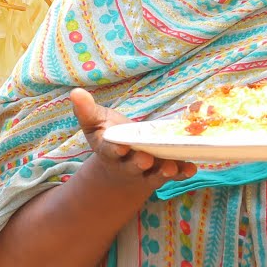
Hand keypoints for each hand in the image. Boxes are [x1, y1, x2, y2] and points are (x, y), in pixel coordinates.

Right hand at [70, 88, 196, 189]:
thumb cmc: (108, 137)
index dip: (115, 149)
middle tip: (145, 158)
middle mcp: (127, 165)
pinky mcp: (163, 172)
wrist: (122, 162)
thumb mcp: (95, 123)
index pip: (110, 151)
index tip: (119, 146)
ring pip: (155, 174)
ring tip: (170, 166)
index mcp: (109, 151)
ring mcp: (147, 171)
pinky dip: (182, 172)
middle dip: (139, 163)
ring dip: (163, 171)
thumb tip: (75, 92)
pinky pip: (174, 175)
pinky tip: (191, 168)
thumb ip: (86, 110)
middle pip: (133, 166)